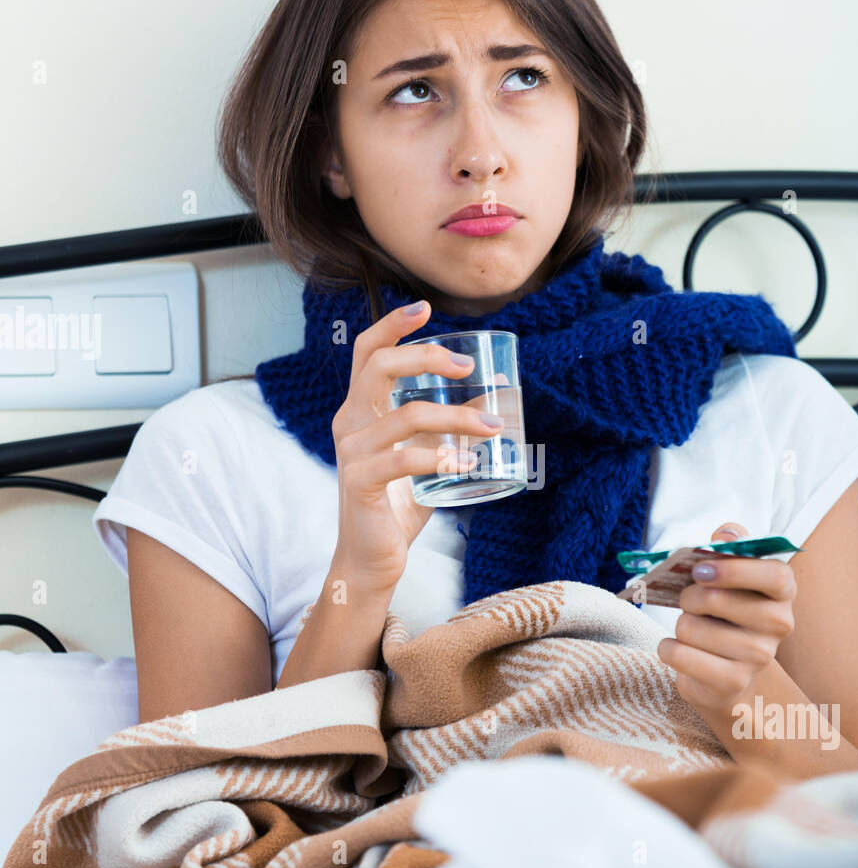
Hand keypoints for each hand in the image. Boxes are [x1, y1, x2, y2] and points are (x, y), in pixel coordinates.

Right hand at [330, 297, 503, 593]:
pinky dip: (441, 458)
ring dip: (457, 416)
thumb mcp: (429, 455)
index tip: (426, 308)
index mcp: (361, 409)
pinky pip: (404, 459)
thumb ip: (452, 427)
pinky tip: (467, 465)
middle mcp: (350, 422)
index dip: (393, 324)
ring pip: (407, 415)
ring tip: (492, 426)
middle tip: (466, 365)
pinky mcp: (361, 483)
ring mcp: (352, 452)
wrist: (372, 559)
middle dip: (426, 356)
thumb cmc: (399, 504)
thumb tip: (496, 393)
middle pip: (379, 365)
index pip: (367, 351)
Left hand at [655, 521, 796, 713]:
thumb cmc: (725, 617)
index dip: (734, 569)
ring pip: (691, 628)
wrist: (727, 676)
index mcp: (783, 594)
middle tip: (686, 601)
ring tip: (691, 630)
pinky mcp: (730, 684)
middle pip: (718, 600)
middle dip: (689, 597)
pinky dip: (669, 649)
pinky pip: (679, 654)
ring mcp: (757, 658)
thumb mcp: (731, 581)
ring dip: (680, 625)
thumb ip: (730, 550)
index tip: (700, 569)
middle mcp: (779, 626)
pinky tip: (680, 650)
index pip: (775, 575)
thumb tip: (727, 531)